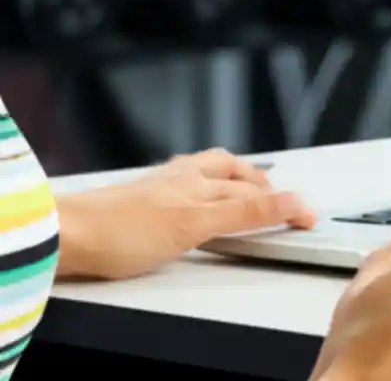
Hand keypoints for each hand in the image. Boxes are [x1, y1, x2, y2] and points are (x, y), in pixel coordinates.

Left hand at [55, 148, 316, 279]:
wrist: (67, 234)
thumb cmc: (123, 230)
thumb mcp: (197, 224)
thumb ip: (246, 212)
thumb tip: (293, 200)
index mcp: (200, 179)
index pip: (255, 189)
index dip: (285, 202)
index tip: (308, 216)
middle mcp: (182, 177)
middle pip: (231, 171)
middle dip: (259, 180)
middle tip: (278, 195)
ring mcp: (159, 186)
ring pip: (205, 173)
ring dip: (229, 177)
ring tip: (242, 184)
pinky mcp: (139, 200)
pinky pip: (181, 184)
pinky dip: (199, 185)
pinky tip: (190, 197)